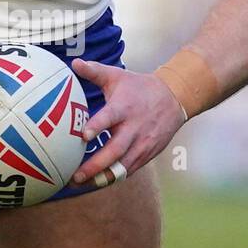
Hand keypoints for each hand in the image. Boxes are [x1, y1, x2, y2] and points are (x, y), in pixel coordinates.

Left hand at [70, 58, 186, 184]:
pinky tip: (94, 183)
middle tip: (75, 176)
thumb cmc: (138, 87)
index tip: (84, 136)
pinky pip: (128, 171)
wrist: (173, 99)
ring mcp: (141, 144)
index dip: (98, 126)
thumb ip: (95, 71)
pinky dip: (112, 178)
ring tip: (80, 185)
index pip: (110, 117)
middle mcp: (133, 128)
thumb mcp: (117, 76)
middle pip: (114, 151)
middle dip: (95, 166)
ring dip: (101, 178)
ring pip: (121, 167)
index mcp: (124, 108)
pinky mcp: (146, 155)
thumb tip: (74, 62)